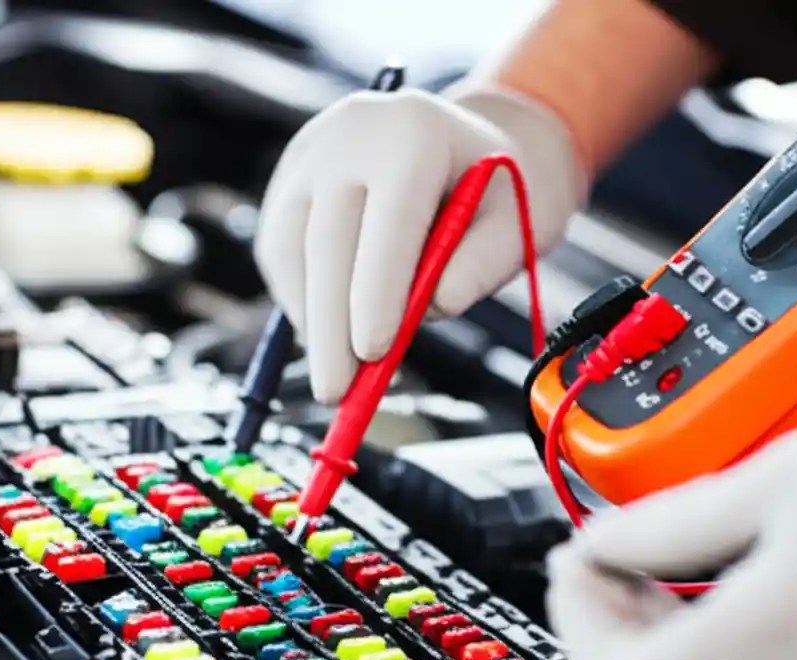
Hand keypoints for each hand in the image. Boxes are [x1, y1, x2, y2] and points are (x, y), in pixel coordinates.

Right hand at [254, 84, 584, 401]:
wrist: (468, 142)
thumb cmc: (496, 192)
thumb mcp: (516, 223)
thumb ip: (483, 263)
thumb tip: (435, 306)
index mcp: (415, 132)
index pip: (390, 221)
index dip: (377, 291)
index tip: (373, 352)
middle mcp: (353, 132)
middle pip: (328, 238)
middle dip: (331, 324)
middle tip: (338, 391)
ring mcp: (312, 150)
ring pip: (291, 245)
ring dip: (309, 316)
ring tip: (333, 372)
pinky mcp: (289, 176)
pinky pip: (280, 245)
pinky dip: (298, 296)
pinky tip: (322, 332)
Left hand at [546, 323, 796, 659]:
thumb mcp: (764, 479)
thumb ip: (665, 524)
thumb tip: (599, 542)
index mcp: (776, 634)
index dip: (579, 623)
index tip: (572, 564)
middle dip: (608, 638)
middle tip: (600, 570)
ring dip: (657, 653)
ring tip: (647, 579)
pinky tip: (708, 601)